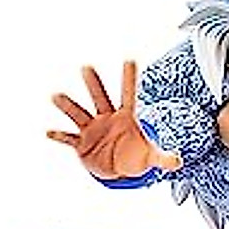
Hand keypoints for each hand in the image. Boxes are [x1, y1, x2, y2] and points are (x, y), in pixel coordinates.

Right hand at [47, 61, 180, 178]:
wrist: (116, 168)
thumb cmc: (134, 156)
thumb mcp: (151, 158)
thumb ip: (163, 158)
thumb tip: (179, 162)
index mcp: (126, 117)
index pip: (129, 94)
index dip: (129, 79)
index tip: (130, 59)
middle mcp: (107, 118)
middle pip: (99, 97)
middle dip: (93, 83)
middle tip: (87, 67)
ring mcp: (92, 129)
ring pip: (79, 113)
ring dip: (68, 105)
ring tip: (56, 95)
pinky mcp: (81, 144)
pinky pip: (69, 138)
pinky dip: (59, 136)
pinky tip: (49, 132)